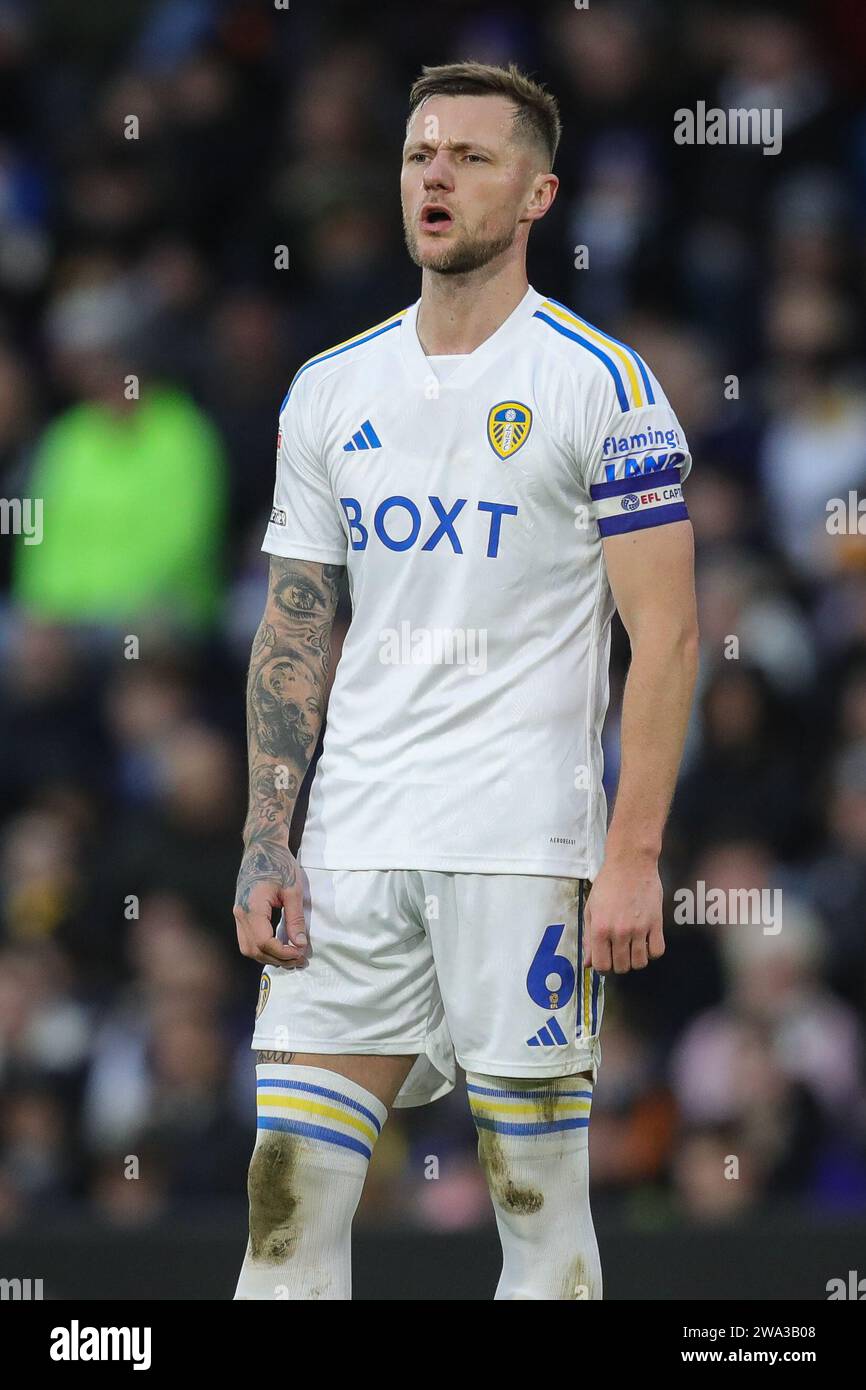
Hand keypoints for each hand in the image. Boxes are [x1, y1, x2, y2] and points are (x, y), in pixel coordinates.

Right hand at [233, 840, 307, 966]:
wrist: (262, 846)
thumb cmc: (279, 863)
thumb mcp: (293, 890)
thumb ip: (295, 919)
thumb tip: (300, 944)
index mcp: (252, 907)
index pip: (264, 942)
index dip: (283, 953)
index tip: (300, 954)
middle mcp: (240, 913)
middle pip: (253, 949)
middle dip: (276, 959)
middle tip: (299, 960)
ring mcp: (237, 913)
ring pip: (248, 947)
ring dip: (268, 956)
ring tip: (290, 957)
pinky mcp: (240, 913)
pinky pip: (247, 939)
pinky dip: (262, 948)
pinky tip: (279, 947)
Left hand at [583, 856, 664, 972]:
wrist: (631, 863)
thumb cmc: (607, 883)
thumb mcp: (591, 909)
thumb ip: (588, 937)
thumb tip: (588, 963)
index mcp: (600, 929)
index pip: (602, 966)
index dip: (603, 967)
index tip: (606, 960)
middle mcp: (619, 932)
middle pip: (622, 967)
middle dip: (619, 964)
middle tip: (619, 952)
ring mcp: (640, 929)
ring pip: (640, 963)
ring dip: (635, 960)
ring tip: (632, 948)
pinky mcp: (656, 924)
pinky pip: (657, 952)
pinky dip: (652, 952)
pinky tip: (646, 943)